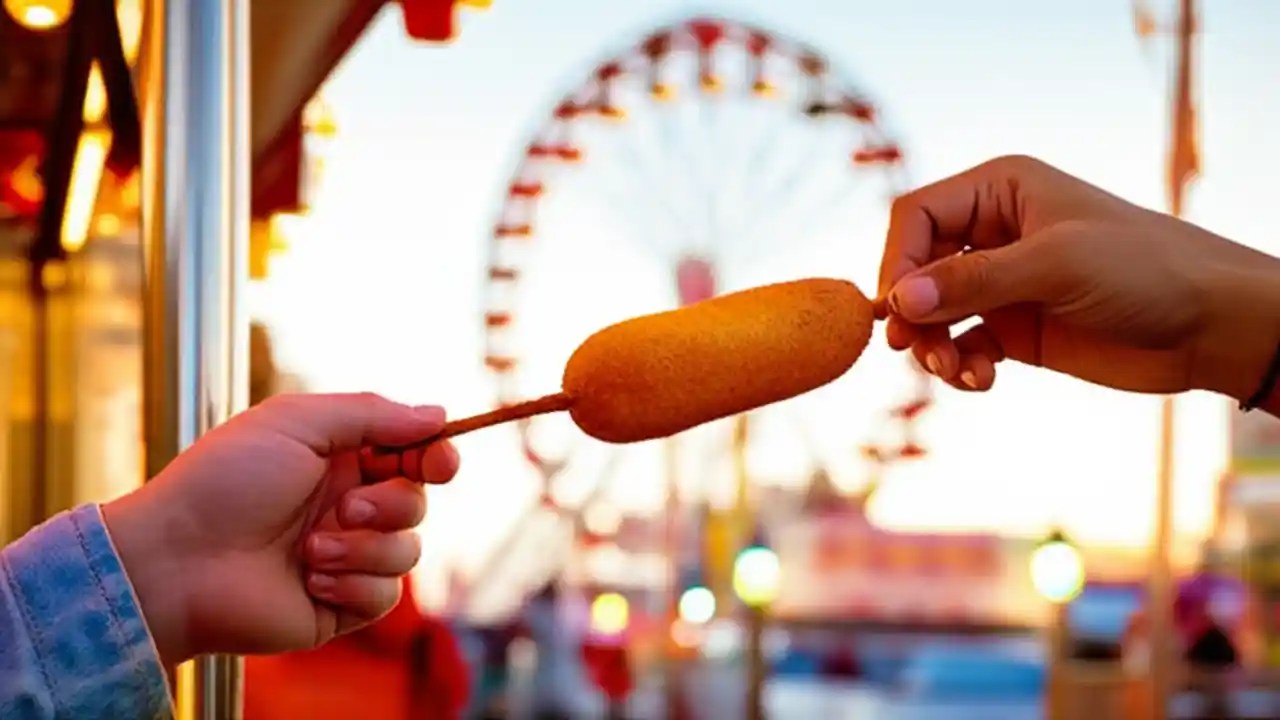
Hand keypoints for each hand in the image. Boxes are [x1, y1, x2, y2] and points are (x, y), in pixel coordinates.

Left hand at [102, 392, 459, 665]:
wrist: (177, 562)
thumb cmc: (223, 482)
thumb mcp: (296, 422)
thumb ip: (372, 414)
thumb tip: (438, 416)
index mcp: (340, 460)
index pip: (412, 455)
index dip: (436, 456)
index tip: (439, 462)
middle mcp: (348, 507)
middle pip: (418, 502)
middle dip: (391, 506)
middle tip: (346, 509)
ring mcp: (346, 557)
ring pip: (409, 551)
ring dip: (364, 549)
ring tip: (309, 549)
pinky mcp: (341, 605)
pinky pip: (386, 596)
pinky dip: (351, 585)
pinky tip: (308, 578)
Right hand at [876, 155, 1279, 403]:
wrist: (1210, 325)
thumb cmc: (1144, 269)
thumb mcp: (1054, 265)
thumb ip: (973, 281)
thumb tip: (897, 300)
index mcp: (999, 191)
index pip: (916, 217)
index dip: (898, 261)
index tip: (897, 309)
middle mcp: (993, 232)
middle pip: (916, 268)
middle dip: (913, 312)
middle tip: (915, 350)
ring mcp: (1003, 283)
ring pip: (934, 313)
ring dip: (935, 345)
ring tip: (956, 371)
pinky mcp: (1015, 329)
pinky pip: (962, 345)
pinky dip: (962, 366)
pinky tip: (984, 381)